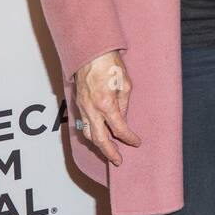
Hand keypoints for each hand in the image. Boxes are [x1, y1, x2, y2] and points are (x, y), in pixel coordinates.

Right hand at [73, 50, 140, 165]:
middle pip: (100, 139)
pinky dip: (91, 134)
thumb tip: (122, 120)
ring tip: (109, 152)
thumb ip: (124, 105)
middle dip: (110, 153)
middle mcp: (92, 109)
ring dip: (99, 146)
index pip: (119, 129)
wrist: (90, 53)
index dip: (129, 138)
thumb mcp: (125, 84)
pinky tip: (98, 137)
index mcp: (106, 103)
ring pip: (88, 134)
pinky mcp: (78, 104)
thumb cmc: (110, 64)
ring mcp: (82, 108)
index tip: (136, 142)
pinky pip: (83, 125)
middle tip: (118, 161)